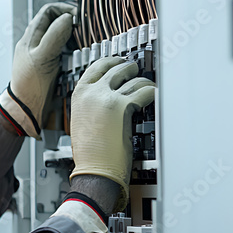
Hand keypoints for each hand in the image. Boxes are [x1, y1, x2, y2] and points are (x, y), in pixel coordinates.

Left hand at [0, 2, 75, 138]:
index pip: (48, 11)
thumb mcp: (42, 57)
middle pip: (57, 23)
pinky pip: (67, 53)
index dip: (64, 9)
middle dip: (72, 23)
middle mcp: (38, 43)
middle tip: (86, 29)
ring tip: (87, 42)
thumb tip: (68, 18)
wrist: (26, 109)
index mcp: (31, 37)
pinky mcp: (53, 67)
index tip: (78, 17)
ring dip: (75, 38)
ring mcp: (46, 55)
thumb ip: (54, 36)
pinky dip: (76, 52)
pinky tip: (82, 56)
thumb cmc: (29, 85)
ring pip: (63, 38)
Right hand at [69, 57, 155, 210]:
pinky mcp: (123, 106)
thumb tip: (108, 93)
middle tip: (137, 74)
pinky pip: (145, 91)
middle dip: (131, 70)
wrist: (94, 169)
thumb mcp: (82, 120)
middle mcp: (92, 92)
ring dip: (144, 82)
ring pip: (133, 78)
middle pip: (117, 68)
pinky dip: (152, 92)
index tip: (120, 62)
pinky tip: (153, 97)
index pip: (97, 66)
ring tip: (148, 88)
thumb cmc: (89, 152)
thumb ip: (92, 103)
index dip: (112, 62)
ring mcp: (107, 97)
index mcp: (79, 94)